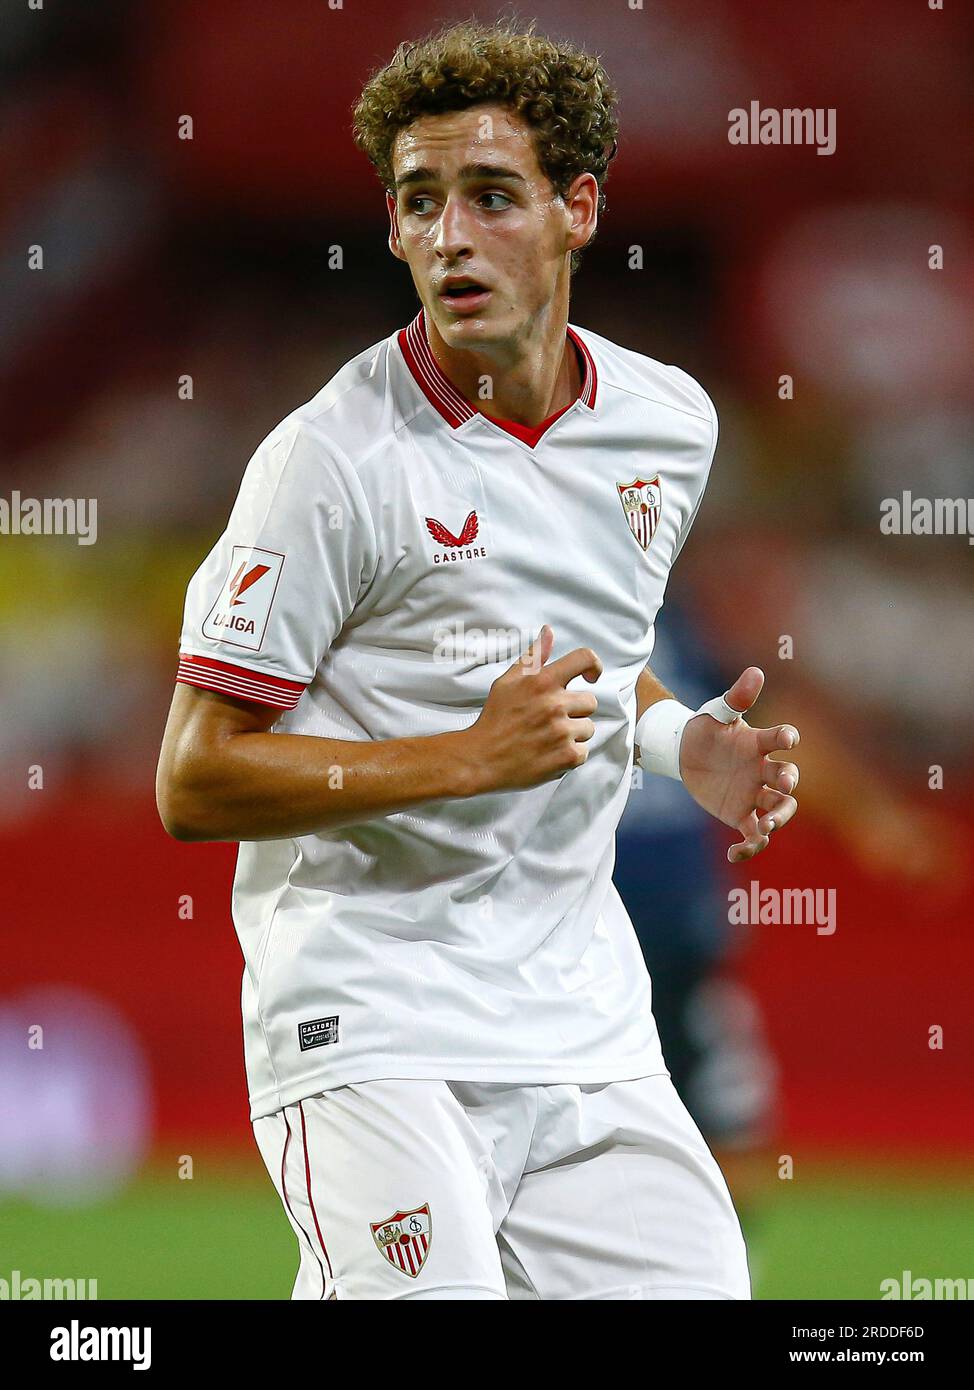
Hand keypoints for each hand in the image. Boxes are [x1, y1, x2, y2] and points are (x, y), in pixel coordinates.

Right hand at [464, 625, 601, 791]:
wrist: (481, 759)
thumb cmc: (494, 719)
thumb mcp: (508, 682)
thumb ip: (533, 657)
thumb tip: (549, 632)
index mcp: (542, 681)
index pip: (584, 659)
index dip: (594, 666)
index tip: (591, 677)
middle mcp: (555, 704)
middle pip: (590, 701)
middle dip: (574, 710)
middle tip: (551, 719)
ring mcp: (562, 731)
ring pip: (587, 728)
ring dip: (573, 734)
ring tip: (548, 738)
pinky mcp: (566, 756)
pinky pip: (583, 752)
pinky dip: (569, 755)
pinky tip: (549, 753)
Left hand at [679, 667, 799, 862]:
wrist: (685, 753)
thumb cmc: (705, 729)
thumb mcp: (715, 714)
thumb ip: (735, 698)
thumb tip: (755, 672)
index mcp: (758, 744)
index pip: (780, 739)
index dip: (786, 737)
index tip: (789, 738)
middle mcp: (763, 770)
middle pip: (787, 781)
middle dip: (788, 785)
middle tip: (782, 787)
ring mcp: (754, 794)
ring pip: (778, 811)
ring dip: (776, 821)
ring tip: (764, 828)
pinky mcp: (741, 814)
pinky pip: (752, 834)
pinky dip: (749, 847)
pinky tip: (733, 854)